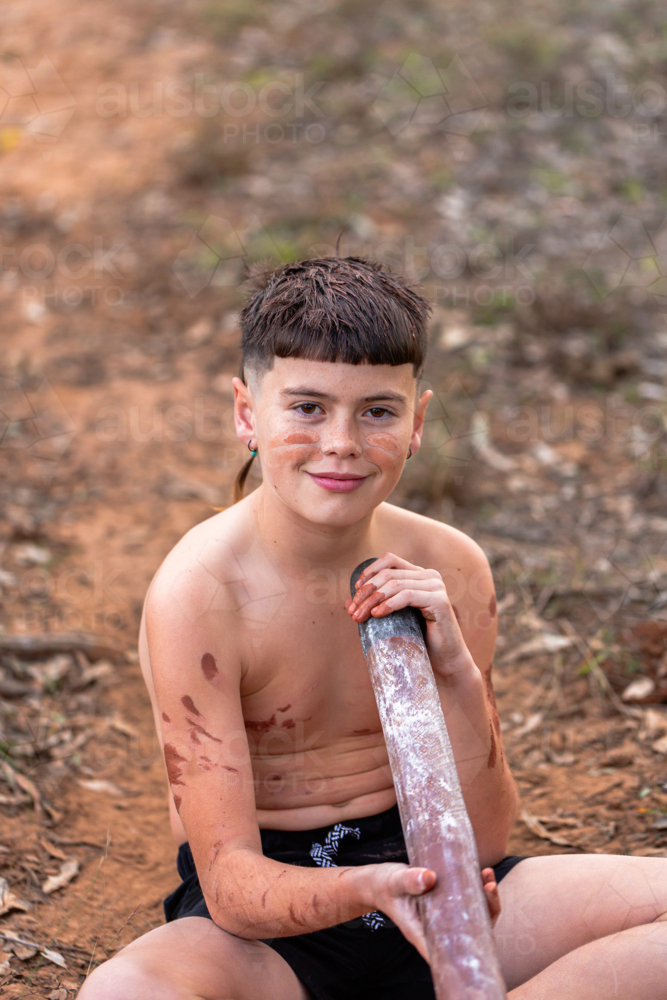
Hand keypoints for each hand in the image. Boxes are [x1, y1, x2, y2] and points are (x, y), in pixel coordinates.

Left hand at [346, 552, 473, 679]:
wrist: (443, 660)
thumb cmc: (418, 639)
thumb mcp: (393, 619)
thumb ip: (374, 606)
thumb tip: (347, 602)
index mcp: (419, 575)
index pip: (390, 560)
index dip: (370, 571)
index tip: (355, 591)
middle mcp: (429, 576)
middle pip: (389, 574)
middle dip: (366, 592)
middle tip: (353, 612)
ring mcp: (436, 586)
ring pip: (395, 584)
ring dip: (373, 600)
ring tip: (360, 616)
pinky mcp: (439, 601)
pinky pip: (407, 595)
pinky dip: (389, 603)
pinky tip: (377, 614)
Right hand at [364, 863, 501, 962]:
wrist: (378, 881)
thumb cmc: (384, 886)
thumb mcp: (394, 881)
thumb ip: (410, 881)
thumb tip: (430, 878)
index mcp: (424, 933)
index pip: (454, 950)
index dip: (473, 945)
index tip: (484, 926)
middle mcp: (438, 928)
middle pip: (471, 932)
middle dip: (487, 912)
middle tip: (489, 888)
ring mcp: (444, 916)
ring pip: (473, 917)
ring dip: (486, 899)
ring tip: (487, 876)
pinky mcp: (446, 903)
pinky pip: (468, 902)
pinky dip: (478, 890)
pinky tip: (482, 872)